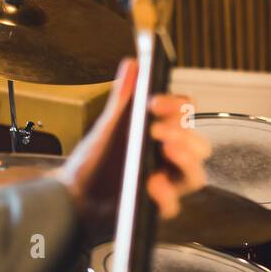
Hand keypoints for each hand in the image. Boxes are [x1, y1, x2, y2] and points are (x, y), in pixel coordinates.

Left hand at [52, 58, 210, 242]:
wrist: (72, 197)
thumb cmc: (94, 161)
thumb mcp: (107, 127)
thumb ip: (123, 98)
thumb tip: (133, 64)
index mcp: (162, 133)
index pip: (185, 114)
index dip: (176, 106)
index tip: (154, 102)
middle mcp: (169, 158)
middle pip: (198, 145)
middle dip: (185, 135)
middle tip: (160, 130)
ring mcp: (166, 183)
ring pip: (194, 175)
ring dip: (186, 160)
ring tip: (168, 150)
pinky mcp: (155, 207)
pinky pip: (172, 205)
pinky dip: (165, 195)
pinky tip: (151, 184)